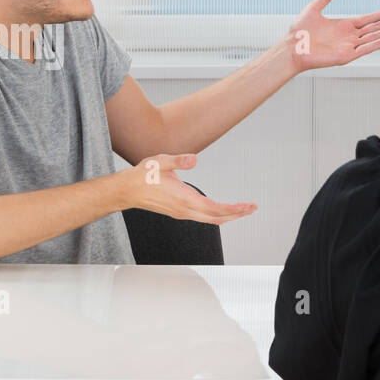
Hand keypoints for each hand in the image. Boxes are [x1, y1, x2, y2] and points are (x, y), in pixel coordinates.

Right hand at [119, 152, 256, 223]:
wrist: (126, 190)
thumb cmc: (143, 176)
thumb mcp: (160, 162)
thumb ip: (178, 160)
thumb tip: (194, 159)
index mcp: (184, 199)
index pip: (215, 208)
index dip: (234, 209)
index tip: (248, 206)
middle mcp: (185, 210)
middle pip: (217, 218)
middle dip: (237, 214)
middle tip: (252, 208)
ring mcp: (182, 213)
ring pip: (210, 219)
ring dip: (228, 215)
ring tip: (242, 209)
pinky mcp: (179, 212)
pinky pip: (203, 217)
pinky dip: (217, 214)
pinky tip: (222, 209)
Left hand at [286, 0, 379, 71]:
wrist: (292, 48)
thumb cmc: (300, 31)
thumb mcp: (313, 9)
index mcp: (345, 26)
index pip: (369, 20)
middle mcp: (350, 37)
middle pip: (375, 28)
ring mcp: (349, 47)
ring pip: (373, 38)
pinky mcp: (346, 57)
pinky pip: (364, 50)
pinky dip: (376, 45)